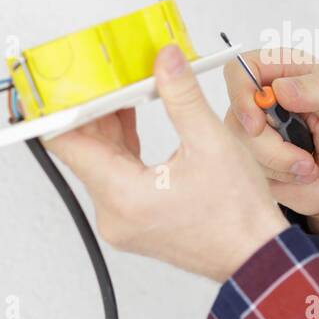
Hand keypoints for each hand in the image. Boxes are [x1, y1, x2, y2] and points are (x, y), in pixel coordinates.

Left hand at [44, 44, 288, 282]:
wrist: (255, 256)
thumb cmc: (238, 215)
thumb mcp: (212, 143)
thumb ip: (182, 96)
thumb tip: (165, 61)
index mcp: (123, 196)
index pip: (66, 143)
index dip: (63, 107)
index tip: (67, 81)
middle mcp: (113, 213)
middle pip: (81, 149)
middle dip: (92, 108)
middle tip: (102, 73)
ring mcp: (121, 219)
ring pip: (98, 160)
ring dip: (108, 124)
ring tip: (123, 88)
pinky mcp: (133, 219)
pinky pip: (114, 173)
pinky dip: (121, 145)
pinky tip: (132, 117)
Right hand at [224, 47, 318, 234]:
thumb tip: (280, 88)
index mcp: (287, 70)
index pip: (242, 67)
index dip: (241, 92)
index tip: (257, 123)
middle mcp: (265, 96)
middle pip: (237, 113)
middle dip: (269, 144)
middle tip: (302, 157)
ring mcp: (255, 128)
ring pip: (241, 143)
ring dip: (279, 162)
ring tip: (307, 164)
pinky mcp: (252, 156)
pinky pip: (246, 165)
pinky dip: (275, 174)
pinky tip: (297, 173)